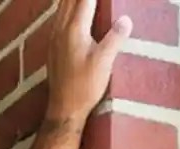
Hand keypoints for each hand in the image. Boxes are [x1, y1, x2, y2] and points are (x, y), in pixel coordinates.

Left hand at [44, 0, 131, 124]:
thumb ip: (115, 38)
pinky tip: (70, 11)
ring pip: (61, 7)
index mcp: (76, 29)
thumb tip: (126, 19)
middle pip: (70, 0)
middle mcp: (61, 28)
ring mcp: (54, 36)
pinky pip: (58, 17)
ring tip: (83, 0)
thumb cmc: (85, 86)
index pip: (86, 0)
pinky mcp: (52, 45)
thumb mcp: (104, 62)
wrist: (64, 107)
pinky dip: (66, 7)